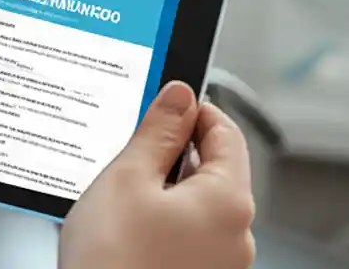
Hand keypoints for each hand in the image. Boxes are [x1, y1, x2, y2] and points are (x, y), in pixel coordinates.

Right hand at [60, 81, 256, 268]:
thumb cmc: (112, 260)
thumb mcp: (127, 177)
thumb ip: (157, 132)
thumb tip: (178, 96)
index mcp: (229, 201)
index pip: (225, 132)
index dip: (191, 110)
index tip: (160, 103)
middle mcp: (237, 235)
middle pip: (210, 170)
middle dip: (168, 154)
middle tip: (124, 150)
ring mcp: (220, 262)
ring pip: (193, 205)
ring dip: (159, 190)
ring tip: (114, 196)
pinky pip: (183, 235)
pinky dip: (156, 221)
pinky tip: (121, 226)